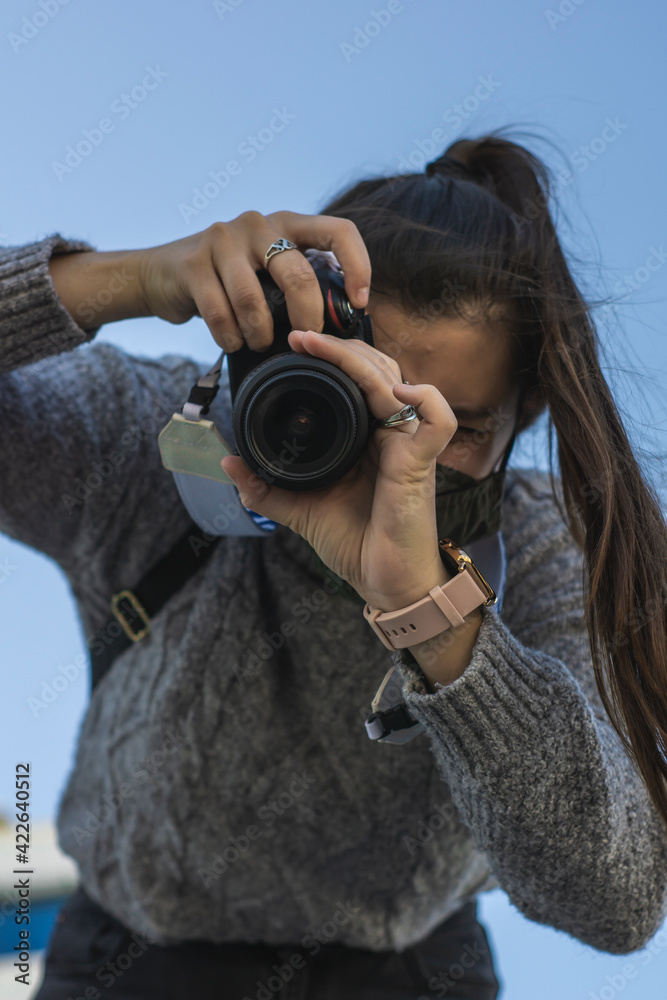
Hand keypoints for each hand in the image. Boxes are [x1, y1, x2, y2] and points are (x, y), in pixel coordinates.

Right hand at [136, 211, 370, 350]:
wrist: (163, 274)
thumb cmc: (229, 283)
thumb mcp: (269, 274)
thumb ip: (299, 284)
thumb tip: (343, 325)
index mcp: (288, 224)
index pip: (338, 230)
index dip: (357, 266)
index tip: (359, 302)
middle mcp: (259, 224)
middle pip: (297, 274)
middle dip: (306, 318)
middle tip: (304, 340)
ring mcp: (224, 239)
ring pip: (253, 299)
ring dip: (259, 333)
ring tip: (257, 343)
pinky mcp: (194, 261)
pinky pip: (219, 312)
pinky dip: (229, 337)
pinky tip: (232, 342)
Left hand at [220, 331, 457, 611]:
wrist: (386, 584)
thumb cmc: (356, 544)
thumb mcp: (301, 511)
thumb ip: (266, 488)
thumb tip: (229, 463)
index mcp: (365, 438)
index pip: (357, 379)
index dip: (332, 357)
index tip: (294, 346)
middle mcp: (390, 434)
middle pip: (377, 369)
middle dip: (340, 347)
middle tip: (299, 338)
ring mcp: (408, 446)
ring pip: (397, 381)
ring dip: (360, 359)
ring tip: (320, 347)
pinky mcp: (421, 465)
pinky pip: (439, 421)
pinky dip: (426, 399)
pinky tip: (398, 391)